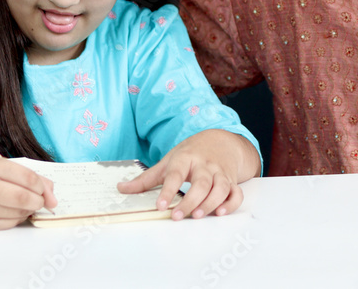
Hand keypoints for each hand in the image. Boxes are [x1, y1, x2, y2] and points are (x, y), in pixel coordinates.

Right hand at [0, 157, 58, 230]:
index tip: (45, 190)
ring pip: (20, 212)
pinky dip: (19, 217)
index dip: (42, 186)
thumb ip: (30, 176)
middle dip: (39, 201)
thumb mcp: (4, 168)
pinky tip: (13, 210)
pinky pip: (11, 223)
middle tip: (41, 200)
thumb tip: (52, 194)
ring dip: (29, 209)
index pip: (28, 178)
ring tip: (24, 202)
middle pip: (24, 198)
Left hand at [117, 129, 259, 220]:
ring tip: (197, 216)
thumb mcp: (168, 160)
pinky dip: (231, 203)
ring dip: (211, 203)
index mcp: (185, 159)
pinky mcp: (231, 181)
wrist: (220, 141)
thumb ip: (146, 178)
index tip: (160, 205)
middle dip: (190, 201)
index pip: (176, 174)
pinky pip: (236, 193)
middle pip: (201, 183)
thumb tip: (121, 189)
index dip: (168, 190)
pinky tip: (221, 212)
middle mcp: (205, 165)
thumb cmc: (191, 154)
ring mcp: (220, 173)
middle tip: (177, 216)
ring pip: (220, 188)